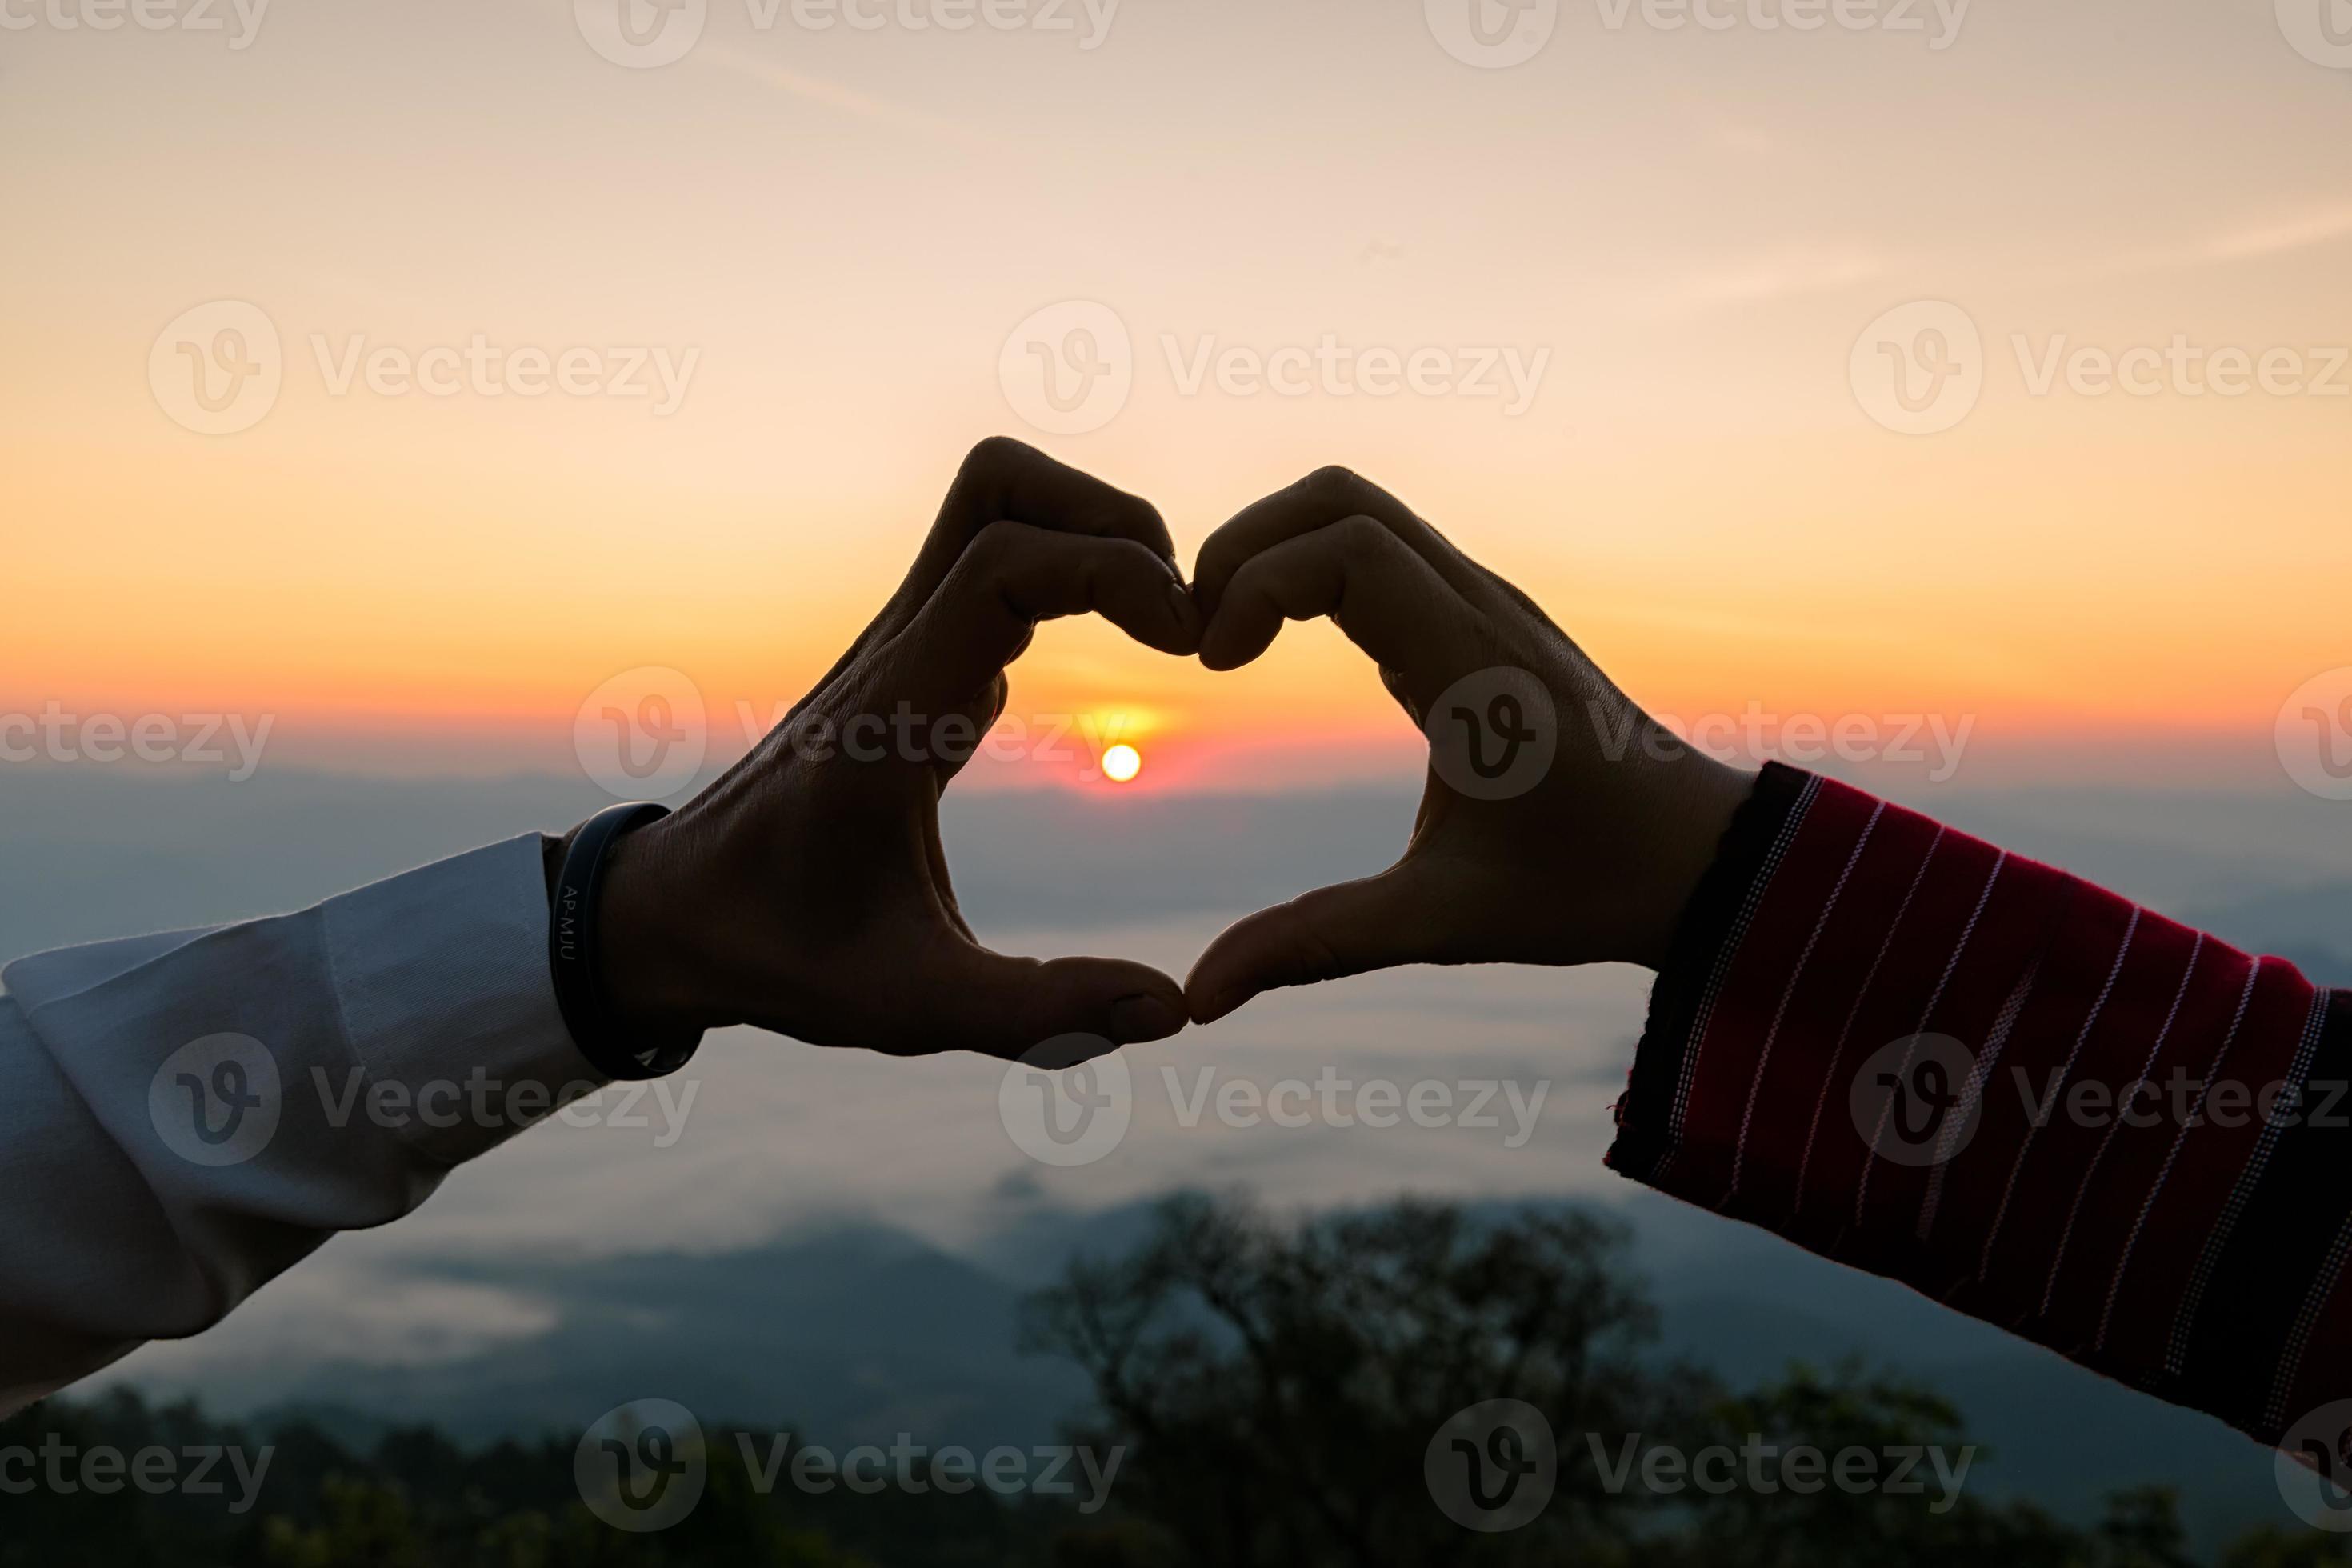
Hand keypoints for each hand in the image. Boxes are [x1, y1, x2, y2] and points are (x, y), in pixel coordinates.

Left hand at [590, 438, 1200, 1058]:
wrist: (675, 918)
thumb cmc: (785, 956)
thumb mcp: (911, 1004)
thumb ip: (1039, 1015)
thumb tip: (1169, 1015)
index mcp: (895, 714)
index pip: (1004, 563)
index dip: (1112, 570)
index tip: (1186, 645)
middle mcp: (895, 652)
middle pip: (998, 484)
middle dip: (1109, 519)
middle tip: (1178, 616)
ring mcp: (899, 645)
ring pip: (992, 505)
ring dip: (1089, 532)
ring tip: (1160, 625)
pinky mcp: (911, 660)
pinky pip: (993, 563)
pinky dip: (1068, 574)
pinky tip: (1117, 660)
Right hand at [1184, 467, 1755, 1023]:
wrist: (1699, 858)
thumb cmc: (1584, 889)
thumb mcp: (1440, 922)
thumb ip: (1314, 947)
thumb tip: (1197, 999)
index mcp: (1476, 668)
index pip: (1347, 549)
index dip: (1256, 583)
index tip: (1215, 664)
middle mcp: (1483, 611)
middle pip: (1340, 497)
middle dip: (1246, 544)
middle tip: (1199, 635)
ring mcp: (1488, 602)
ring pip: (1361, 509)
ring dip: (1278, 550)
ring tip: (1227, 638)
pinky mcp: (1483, 615)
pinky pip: (1384, 547)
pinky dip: (1314, 568)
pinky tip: (1280, 644)